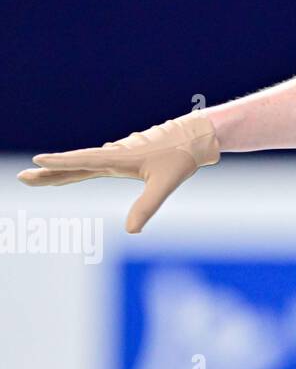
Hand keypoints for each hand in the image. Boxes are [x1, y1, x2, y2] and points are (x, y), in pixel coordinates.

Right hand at [17, 112, 221, 232]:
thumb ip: (148, 206)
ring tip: (40, 174)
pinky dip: (82, 166)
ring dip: (63, 168)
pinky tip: (78, 167)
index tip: (36, 162)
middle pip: (77, 164)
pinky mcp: (129, 154)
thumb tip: (132, 232)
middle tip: (23, 176)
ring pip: (86, 163)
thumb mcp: (166, 183)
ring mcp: (121, 153)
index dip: (60, 163)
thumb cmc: (182, 157)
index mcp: (119, 158)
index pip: (83, 161)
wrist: (199, 136)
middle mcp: (116, 154)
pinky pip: (99, 162)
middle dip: (51, 171)